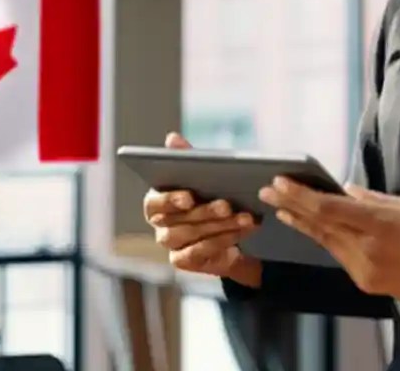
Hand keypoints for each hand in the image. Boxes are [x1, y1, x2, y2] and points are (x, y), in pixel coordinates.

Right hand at [143, 133, 262, 287]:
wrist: (226, 230)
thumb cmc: (209, 195)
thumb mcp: (202, 174)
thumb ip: (185, 158)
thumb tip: (172, 138)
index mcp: (156, 202)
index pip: (154, 203)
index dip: (170, 200)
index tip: (189, 196)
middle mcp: (160, 226)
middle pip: (177, 222)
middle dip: (204, 213)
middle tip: (227, 204)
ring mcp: (171, 246)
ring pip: (193, 237)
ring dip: (220, 227)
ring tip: (245, 217)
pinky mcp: (185, 261)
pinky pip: (203, 252)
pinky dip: (226, 240)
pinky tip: (244, 230)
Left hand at [260, 179, 399, 314]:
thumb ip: (374, 199)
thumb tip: (347, 190)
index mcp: (379, 222)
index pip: (327, 207)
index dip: (299, 195)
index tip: (279, 182)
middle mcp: (367, 248)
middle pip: (319, 225)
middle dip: (291, 207)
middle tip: (267, 192)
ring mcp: (366, 270)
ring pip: (327, 243)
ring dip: (305, 225)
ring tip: (283, 210)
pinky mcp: (368, 285)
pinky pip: (342, 258)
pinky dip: (329, 241)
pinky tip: (317, 229)